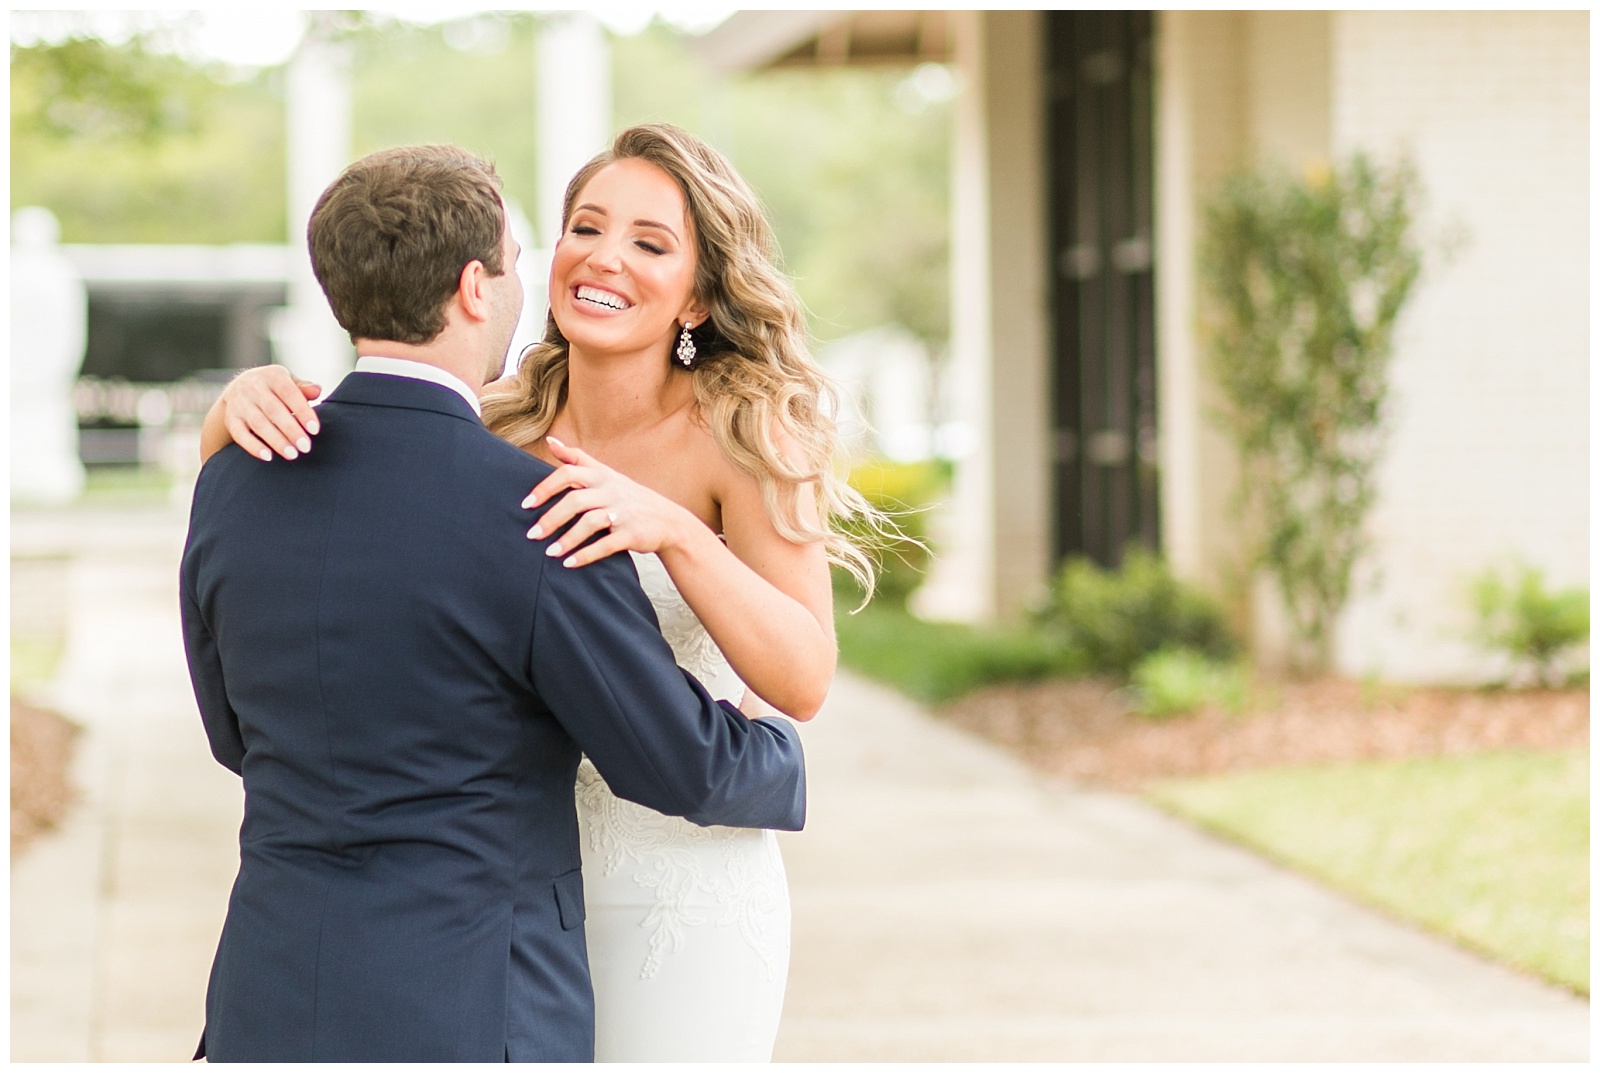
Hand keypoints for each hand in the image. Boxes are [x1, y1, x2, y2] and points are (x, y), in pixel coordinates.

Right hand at [222, 365, 321, 460]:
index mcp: (272, 376)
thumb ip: (303, 388)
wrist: (238, 388)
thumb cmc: (274, 388)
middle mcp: (253, 387)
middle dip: (291, 430)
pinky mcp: (231, 418)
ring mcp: (240, 403)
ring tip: (292, 454)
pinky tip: (267, 457)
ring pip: (259, 423)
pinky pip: (240, 434)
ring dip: (276, 441)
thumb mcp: (288, 382)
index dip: (302, 411)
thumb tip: (317, 391)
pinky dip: (253, 446)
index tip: (314, 430)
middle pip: (273, 410)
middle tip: (305, 447)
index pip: (289, 393)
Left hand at [522, 437, 690, 566]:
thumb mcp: (606, 473)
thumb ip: (577, 458)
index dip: (546, 487)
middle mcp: (611, 491)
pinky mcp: (632, 534)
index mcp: (602, 475)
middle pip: (576, 500)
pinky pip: (606, 545)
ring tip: (549, 553)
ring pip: (590, 523)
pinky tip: (569, 563)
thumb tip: (550, 441)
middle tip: (532, 534)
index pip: (569, 472)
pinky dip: (586, 555)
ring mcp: (623, 513)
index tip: (527, 504)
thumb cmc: (629, 496)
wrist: (668, 521)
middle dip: (551, 518)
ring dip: (567, 539)